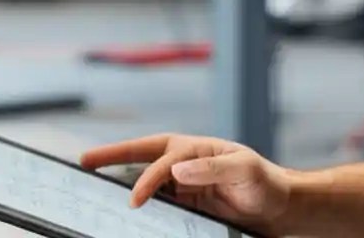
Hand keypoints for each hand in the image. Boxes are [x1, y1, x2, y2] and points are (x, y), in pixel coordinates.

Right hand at [80, 133, 292, 232]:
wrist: (278, 207)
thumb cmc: (264, 182)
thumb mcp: (245, 170)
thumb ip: (213, 169)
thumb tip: (177, 168)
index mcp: (195, 147)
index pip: (163, 161)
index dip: (147, 179)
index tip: (135, 200)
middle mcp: (183, 162)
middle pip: (141, 157)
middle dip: (112, 156)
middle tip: (85, 162)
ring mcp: (182, 183)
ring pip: (146, 181)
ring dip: (123, 184)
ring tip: (97, 191)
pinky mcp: (185, 204)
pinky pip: (158, 204)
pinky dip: (141, 207)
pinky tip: (129, 215)